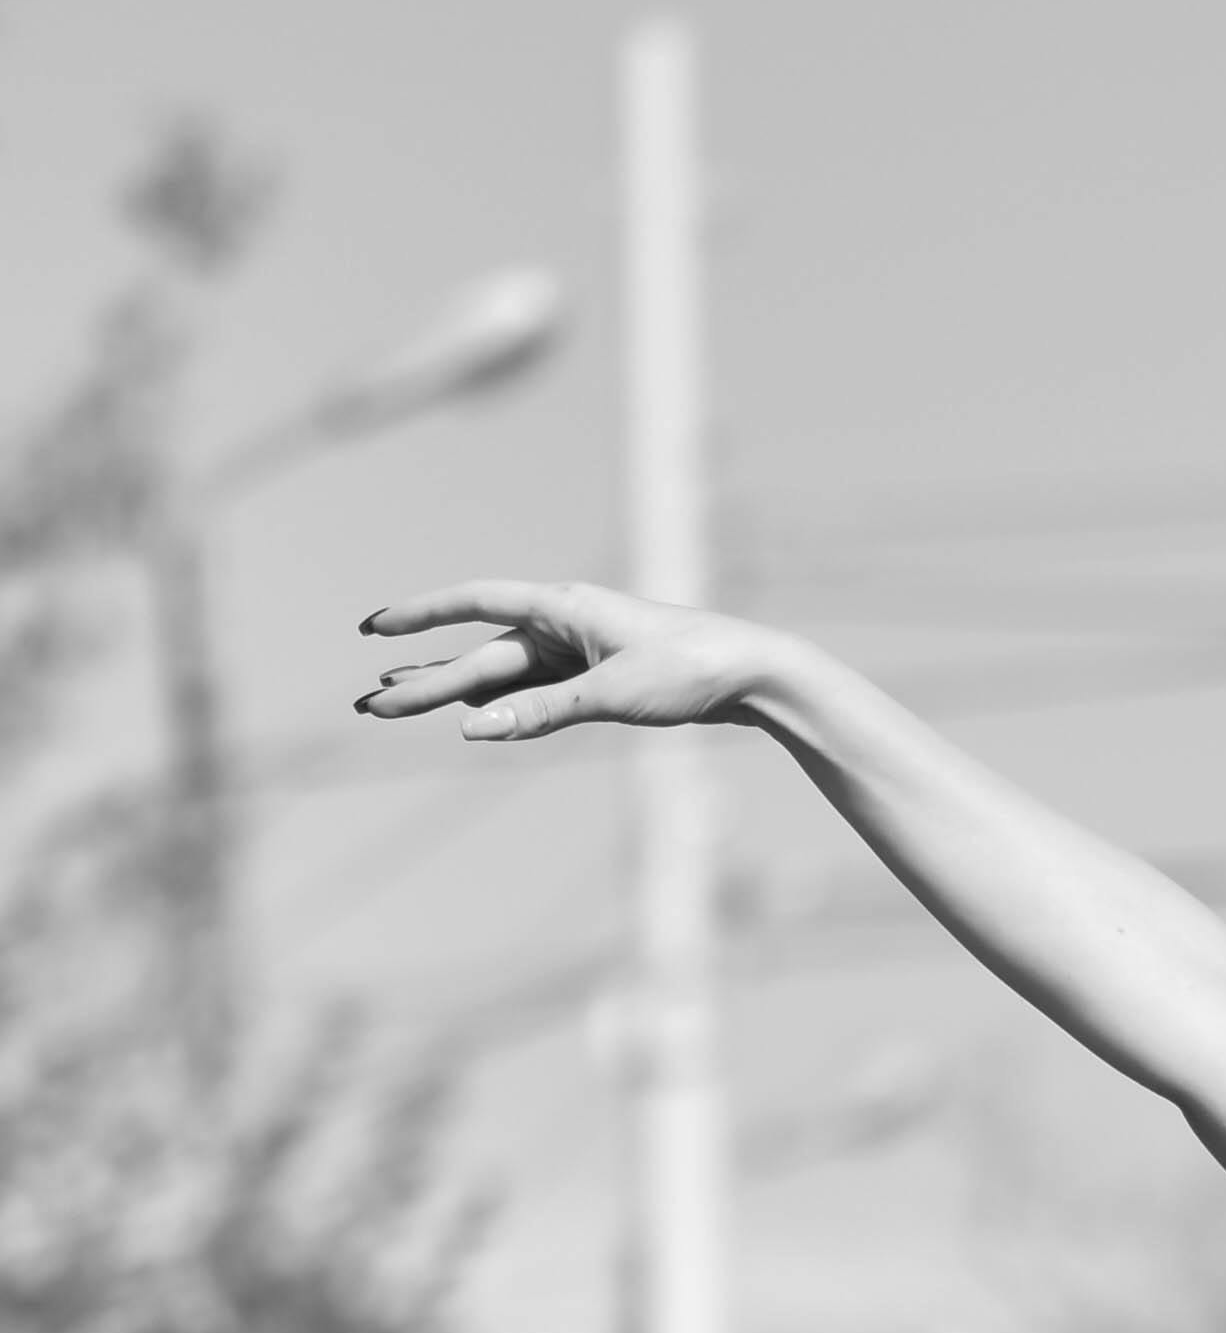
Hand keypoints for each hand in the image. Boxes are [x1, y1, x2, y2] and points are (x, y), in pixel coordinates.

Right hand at [354, 578, 766, 742]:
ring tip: (393, 702)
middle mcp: (561, 625)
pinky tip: (464, 714)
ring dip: (450, 692)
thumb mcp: (611, 695)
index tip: (374, 630)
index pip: (474, 604)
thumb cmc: (687, 671)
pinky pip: (531, 693)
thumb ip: (541, 712)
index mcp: (562, 607)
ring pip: (499, 676)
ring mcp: (576, 653)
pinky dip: (497, 704)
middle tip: (369, 706)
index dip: (420, 616)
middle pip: (478, 656)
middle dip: (423, 680)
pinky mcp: (593, 680)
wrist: (750, 674)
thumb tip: (474, 728)